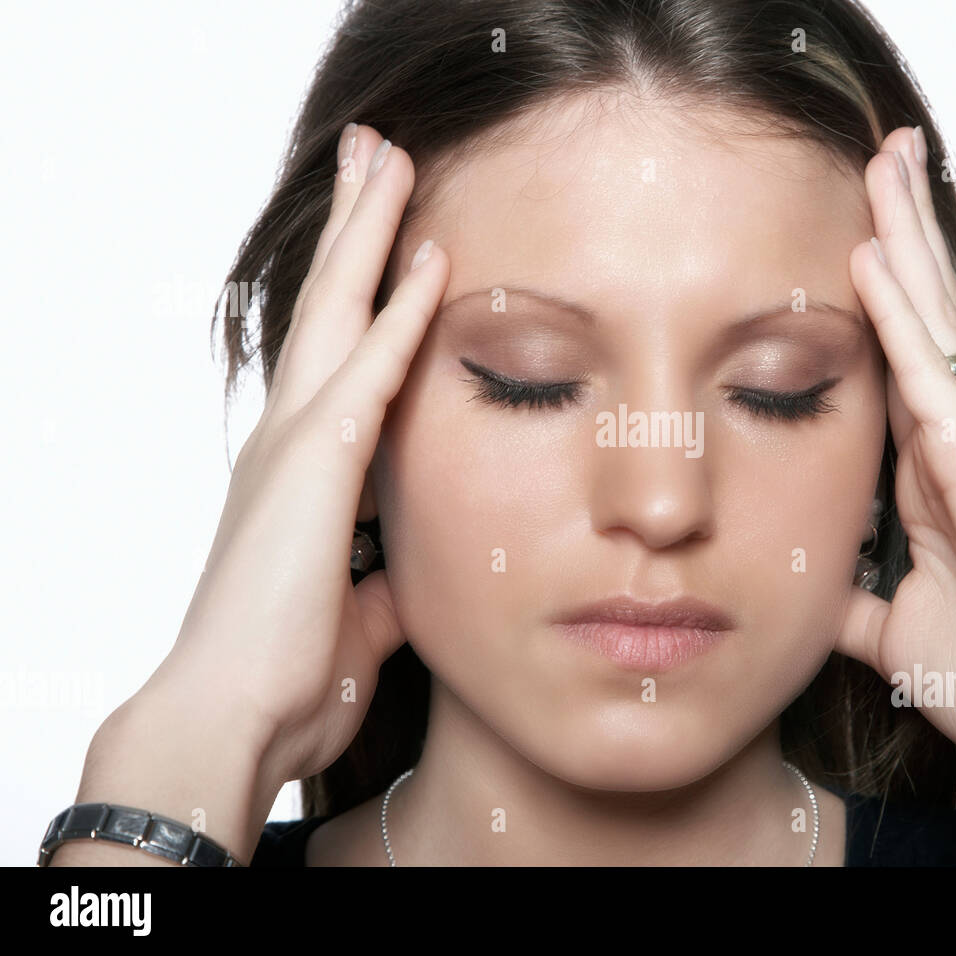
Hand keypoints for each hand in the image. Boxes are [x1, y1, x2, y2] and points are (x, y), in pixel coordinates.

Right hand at [139, 123, 447, 788]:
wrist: (235, 720)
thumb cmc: (289, 674)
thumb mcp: (361, 612)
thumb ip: (387, 573)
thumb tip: (412, 568)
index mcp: (302, 473)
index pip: (337, 356)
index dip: (362, 290)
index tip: (388, 236)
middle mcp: (289, 440)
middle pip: (327, 309)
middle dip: (353, 229)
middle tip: (373, 154)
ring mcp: (294, 446)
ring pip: (338, 312)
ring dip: (369, 233)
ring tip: (388, 157)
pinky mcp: (314, 468)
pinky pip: (370, 372)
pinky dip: (402, 313)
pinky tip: (431, 258)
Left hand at [834, 125, 955, 781]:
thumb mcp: (892, 629)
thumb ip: (851, 599)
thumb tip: (810, 592)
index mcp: (931, 474)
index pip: (896, 359)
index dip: (881, 294)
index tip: (857, 230)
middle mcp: (954, 443)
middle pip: (920, 317)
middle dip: (900, 234)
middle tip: (879, 157)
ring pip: (930, 321)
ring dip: (903, 239)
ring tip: (884, 160)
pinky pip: (928, 374)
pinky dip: (895, 314)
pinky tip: (871, 254)